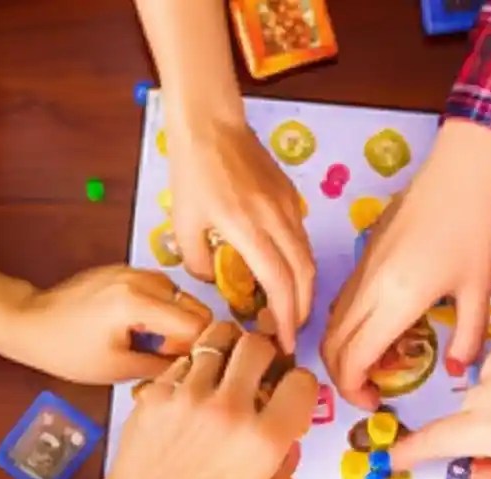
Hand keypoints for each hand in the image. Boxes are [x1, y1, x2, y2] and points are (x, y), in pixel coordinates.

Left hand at [3, 266, 211, 383]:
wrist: (30, 323)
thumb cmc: (68, 351)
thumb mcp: (118, 369)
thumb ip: (162, 365)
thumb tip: (191, 364)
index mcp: (137, 302)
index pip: (195, 323)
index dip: (197, 346)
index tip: (181, 363)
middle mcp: (139, 279)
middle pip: (193, 304)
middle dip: (191, 331)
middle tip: (169, 354)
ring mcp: (131, 271)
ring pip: (178, 294)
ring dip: (176, 318)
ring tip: (153, 341)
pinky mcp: (123, 271)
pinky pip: (159, 287)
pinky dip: (161, 307)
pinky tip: (142, 327)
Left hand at [33, 322, 317, 478]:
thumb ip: (284, 460)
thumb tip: (291, 428)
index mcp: (263, 441)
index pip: (302, 382)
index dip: (299, 386)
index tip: (289, 394)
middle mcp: (230, 411)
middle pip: (259, 345)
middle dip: (264, 356)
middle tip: (256, 373)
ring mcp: (190, 396)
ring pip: (219, 338)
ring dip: (228, 351)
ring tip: (224, 369)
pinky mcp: (158, 391)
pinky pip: (185, 360)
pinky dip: (194, 368)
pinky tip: (192, 391)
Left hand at [170, 117, 313, 351]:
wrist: (211, 123)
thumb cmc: (191, 171)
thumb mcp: (183, 222)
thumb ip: (198, 261)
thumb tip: (213, 281)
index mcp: (248, 227)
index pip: (279, 283)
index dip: (285, 318)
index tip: (285, 343)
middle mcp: (276, 218)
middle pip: (304, 275)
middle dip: (301, 310)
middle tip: (291, 334)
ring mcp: (287, 206)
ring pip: (307, 257)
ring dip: (303, 288)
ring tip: (290, 310)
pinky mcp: (289, 196)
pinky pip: (301, 238)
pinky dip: (298, 264)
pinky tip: (285, 274)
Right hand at [322, 120, 490, 408]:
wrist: (460, 172)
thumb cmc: (475, 229)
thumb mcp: (480, 290)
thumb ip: (469, 337)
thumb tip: (459, 370)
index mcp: (397, 299)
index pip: (353, 358)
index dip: (355, 390)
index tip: (376, 403)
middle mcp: (370, 287)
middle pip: (332, 346)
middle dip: (344, 378)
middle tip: (372, 392)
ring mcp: (362, 269)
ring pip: (331, 323)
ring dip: (343, 352)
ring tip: (376, 365)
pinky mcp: (364, 256)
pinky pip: (342, 302)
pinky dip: (348, 328)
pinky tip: (379, 332)